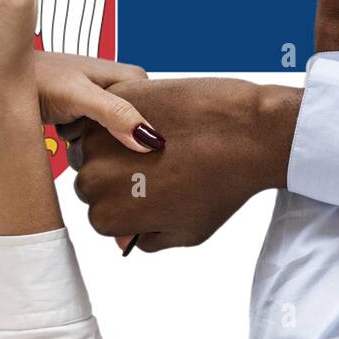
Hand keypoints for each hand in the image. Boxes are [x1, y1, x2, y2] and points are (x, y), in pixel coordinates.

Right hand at [64, 78, 299, 252]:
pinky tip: (160, 120)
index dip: (126, 206)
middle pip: (91, 181)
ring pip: (94, 144)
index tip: (149, 195)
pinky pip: (110, 110)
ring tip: (158, 144)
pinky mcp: (116, 99)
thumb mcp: (188, 232)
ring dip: (114, 144)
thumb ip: (150, 238)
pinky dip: (127, 115)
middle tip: (154, 169)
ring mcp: (102, 133)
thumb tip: (128, 237)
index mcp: (108, 213)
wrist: (248, 133)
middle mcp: (94, 176)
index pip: (100, 215)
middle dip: (115, 177)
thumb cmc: (223, 184)